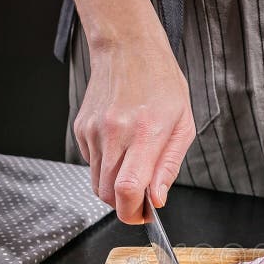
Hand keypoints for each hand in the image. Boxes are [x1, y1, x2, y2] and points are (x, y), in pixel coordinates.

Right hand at [73, 35, 194, 222]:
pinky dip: (105, 166)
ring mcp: (93, 131)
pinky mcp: (81, 129)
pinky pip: (91, 164)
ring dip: (114, 187)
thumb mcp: (182, 126)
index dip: (133, 212)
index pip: (127, 188)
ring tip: (133, 166)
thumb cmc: (162, 83)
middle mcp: (114, 133)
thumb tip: (157, 199)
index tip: (144, 215)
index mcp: (144, 133)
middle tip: (142, 197)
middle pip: (107, 194)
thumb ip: (168, 166)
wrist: (128, 48)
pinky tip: (121, 146)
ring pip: (96, 183)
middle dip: (124, 205)